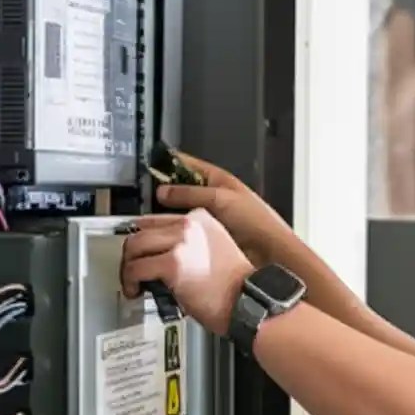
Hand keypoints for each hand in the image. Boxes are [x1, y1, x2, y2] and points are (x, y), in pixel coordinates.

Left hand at [120, 209, 254, 335]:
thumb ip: (190, 244)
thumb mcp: (215, 250)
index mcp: (201, 219)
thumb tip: (160, 255)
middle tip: (132, 270)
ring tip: (133, 283)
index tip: (135, 250)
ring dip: (127, 267)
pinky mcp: (172, 264)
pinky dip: (131, 281)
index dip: (140, 237)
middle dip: (131, 254)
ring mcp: (181, 243)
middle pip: (141, 231)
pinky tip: (136, 290)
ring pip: (134, 246)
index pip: (156, 219)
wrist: (248, 300)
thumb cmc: (235, 286)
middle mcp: (189, 225)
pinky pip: (137, 268)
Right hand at [154, 150, 298, 267]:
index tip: (153, 162)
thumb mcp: (220, 199)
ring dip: (169, 212)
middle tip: (146, 193)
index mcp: (219, 180)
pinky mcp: (208, 235)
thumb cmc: (255, 221)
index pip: (190, 165)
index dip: (172, 162)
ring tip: (150, 214)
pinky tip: (165, 233)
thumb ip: (191, 193)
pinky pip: (187, 229)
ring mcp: (210, 216)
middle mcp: (214, 196)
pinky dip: (177, 229)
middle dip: (166, 190)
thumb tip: (163, 191)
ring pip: (183, 210)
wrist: (269, 252)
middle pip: (184, 188)